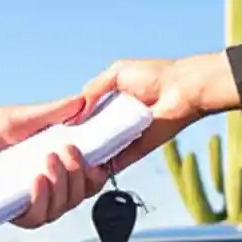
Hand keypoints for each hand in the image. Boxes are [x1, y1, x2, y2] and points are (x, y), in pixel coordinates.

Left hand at [0, 97, 110, 228]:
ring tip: (49, 161)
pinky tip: (37, 181)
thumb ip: (55, 112)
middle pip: (76, 196)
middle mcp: (45, 188)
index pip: (86, 179)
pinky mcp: (10, 212)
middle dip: (79, 176)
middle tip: (69, 151)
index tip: (98, 163)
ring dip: (62, 187)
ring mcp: (27, 202)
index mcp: (55, 167)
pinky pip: (35, 218)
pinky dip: (41, 201)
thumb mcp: (24, 118)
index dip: (96, 175)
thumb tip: (83, 101)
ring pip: (59, 209)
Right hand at [73, 52, 241, 172]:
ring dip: (92, 153)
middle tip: (61, 147)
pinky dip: (108, 165)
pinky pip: (120, 160)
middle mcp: (121, 118)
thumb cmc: (154, 76)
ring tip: (71, 159)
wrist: (183, 91)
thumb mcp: (115, 73)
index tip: (58, 128)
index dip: (75, 119)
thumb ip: (93, 90)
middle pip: (95, 132)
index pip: (89, 112)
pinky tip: (90, 168)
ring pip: (105, 148)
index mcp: (114, 98)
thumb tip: (76, 112)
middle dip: (81, 138)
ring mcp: (129, 135)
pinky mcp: (140, 148)